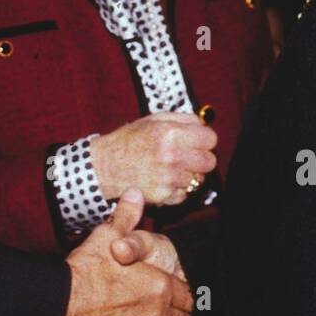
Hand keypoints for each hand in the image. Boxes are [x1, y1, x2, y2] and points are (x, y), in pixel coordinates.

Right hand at [59, 189, 192, 315]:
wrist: (60, 308)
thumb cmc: (85, 273)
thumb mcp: (106, 236)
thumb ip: (126, 216)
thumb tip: (135, 193)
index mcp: (160, 287)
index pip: (188, 295)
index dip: (184, 291)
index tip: (176, 289)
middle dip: (179, 313)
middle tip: (170, 306)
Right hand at [89, 111, 217, 205]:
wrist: (105, 167)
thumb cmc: (127, 141)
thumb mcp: (153, 120)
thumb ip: (182, 119)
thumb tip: (204, 124)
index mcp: (170, 134)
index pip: (210, 139)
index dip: (204, 139)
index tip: (198, 140)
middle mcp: (172, 157)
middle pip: (210, 161)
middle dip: (202, 157)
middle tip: (189, 156)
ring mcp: (169, 178)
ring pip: (199, 179)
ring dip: (189, 174)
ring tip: (172, 168)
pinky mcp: (165, 196)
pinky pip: (185, 194)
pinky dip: (178, 188)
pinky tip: (164, 179)